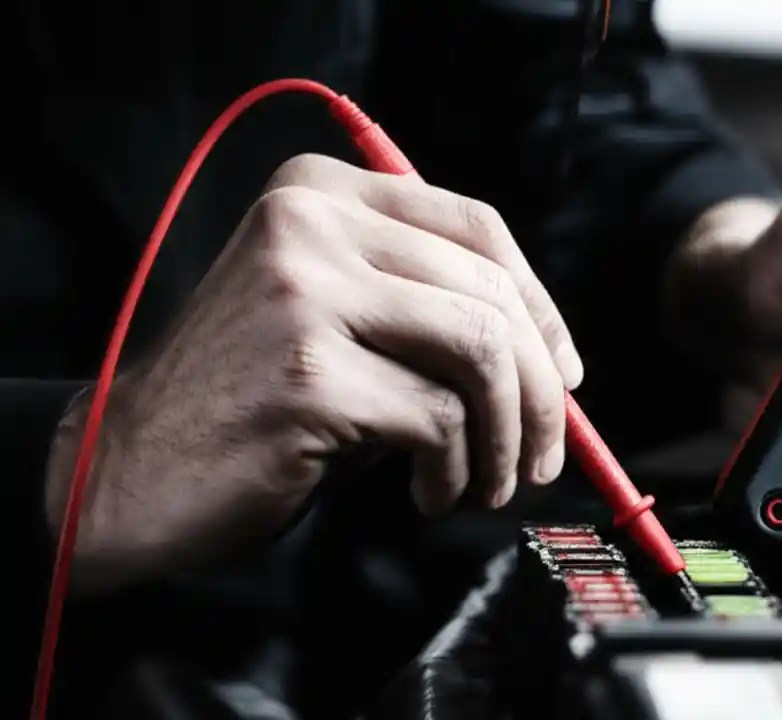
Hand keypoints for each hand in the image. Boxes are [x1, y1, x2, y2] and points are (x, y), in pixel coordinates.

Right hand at [45, 154, 581, 592]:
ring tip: (493, 481)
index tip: (564, 372)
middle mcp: (310, 222)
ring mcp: (304, 292)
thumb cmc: (253, 401)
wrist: (129, 468)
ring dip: (508, 433)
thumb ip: (423, 305)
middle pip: (489, 292)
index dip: (541, 306)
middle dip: (541, 388)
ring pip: (480, 350)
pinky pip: (438, 420)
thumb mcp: (334, 317)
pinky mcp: (308, 373)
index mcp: (319, 191)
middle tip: (545, 453)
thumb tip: (551, 356)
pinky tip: (430, 492)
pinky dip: (454, 470)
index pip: (476, 227)